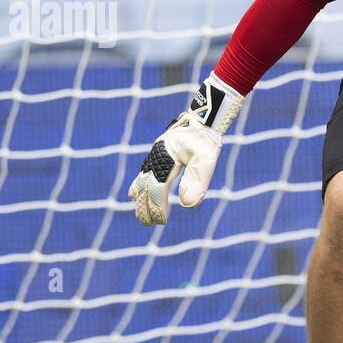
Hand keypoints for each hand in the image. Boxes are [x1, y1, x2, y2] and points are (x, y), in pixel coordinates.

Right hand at [128, 74, 243, 225]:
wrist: (203, 119)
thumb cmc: (206, 140)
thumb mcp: (206, 161)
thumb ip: (197, 181)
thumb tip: (188, 205)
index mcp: (166, 160)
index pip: (158, 190)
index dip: (158, 207)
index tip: (162, 222)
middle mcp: (156, 158)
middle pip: (146, 187)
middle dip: (145, 206)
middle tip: (147, 224)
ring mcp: (155, 155)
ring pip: (142, 180)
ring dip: (140, 198)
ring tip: (139, 214)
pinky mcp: (158, 154)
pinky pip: (144, 172)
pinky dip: (139, 185)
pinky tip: (135, 193)